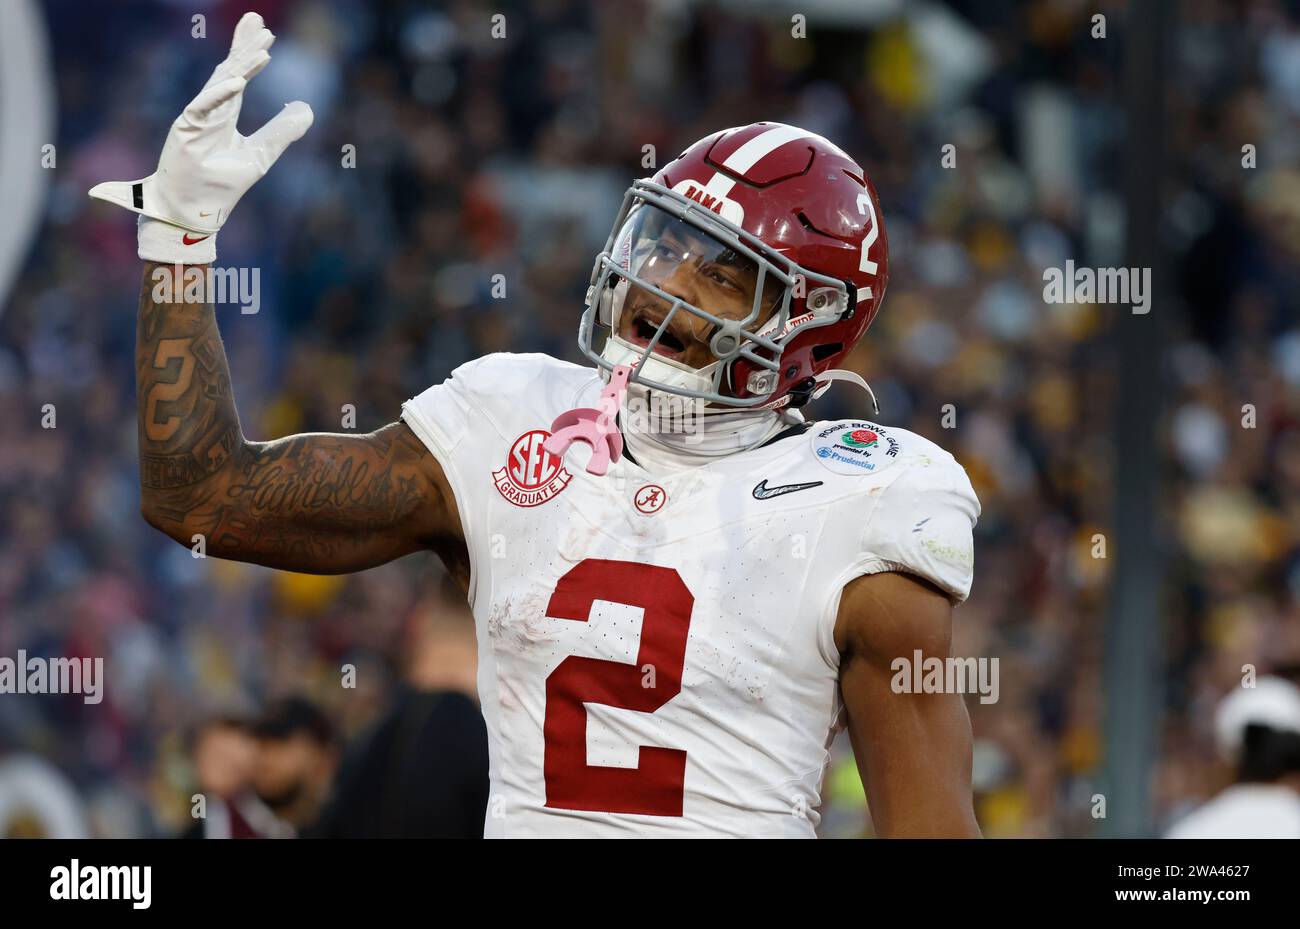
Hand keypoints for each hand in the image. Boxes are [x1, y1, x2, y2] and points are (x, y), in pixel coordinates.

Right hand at [88, 12, 312, 262]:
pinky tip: (238, 80)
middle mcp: (209, 111)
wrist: (195, 211)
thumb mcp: (261, 154)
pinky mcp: (186, 131)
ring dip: (240, 66)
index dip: (250, 54)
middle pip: (228, 71)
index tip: (266, 33)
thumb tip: (306, 108)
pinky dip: (221, 93)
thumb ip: (281, 132)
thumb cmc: (221, 185)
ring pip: (220, 84)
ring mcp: (196, 118)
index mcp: (224, 114)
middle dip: (243, 46)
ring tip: (261, 49)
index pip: (239, 76)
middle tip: (258, 21)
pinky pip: (203, 106)